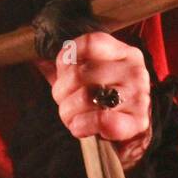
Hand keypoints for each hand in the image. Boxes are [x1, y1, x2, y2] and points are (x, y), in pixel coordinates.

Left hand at [37, 32, 152, 170]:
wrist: (133, 135)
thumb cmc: (106, 102)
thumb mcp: (90, 78)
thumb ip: (68, 67)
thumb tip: (38, 59)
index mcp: (124, 53)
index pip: (90, 42)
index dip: (66, 58)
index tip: (61, 74)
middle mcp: (135, 70)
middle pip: (80, 73)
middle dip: (61, 92)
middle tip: (62, 103)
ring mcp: (139, 95)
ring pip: (86, 97)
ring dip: (68, 112)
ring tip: (70, 117)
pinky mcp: (138, 121)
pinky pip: (101, 120)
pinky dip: (82, 126)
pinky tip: (79, 128)